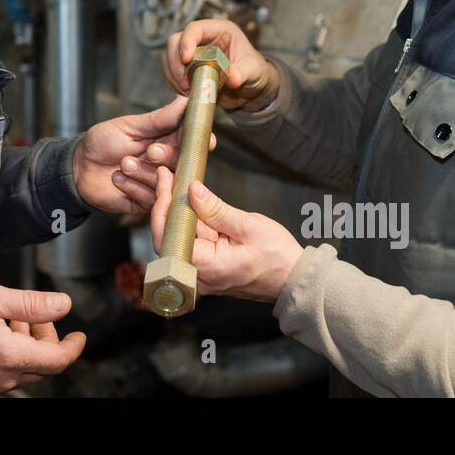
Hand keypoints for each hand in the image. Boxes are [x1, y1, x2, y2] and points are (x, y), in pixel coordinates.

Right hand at [0, 282, 86, 395]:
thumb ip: (32, 304)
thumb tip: (63, 305)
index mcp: (9, 356)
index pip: (57, 360)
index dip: (73, 348)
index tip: (79, 336)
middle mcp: (1, 379)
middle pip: (42, 367)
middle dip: (46, 341)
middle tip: (32, 316)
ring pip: (23, 371)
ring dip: (26, 347)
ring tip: (6, 319)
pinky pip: (4, 377)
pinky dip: (10, 357)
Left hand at [72, 95, 215, 214]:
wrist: (79, 168)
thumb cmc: (103, 142)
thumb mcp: (130, 126)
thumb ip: (159, 119)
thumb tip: (185, 100)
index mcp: (167, 139)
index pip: (192, 141)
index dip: (201, 141)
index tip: (206, 141)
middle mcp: (167, 163)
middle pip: (184, 163)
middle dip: (167, 156)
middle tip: (150, 151)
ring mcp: (158, 184)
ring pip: (167, 182)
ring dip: (144, 172)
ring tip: (123, 163)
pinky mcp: (146, 203)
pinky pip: (150, 199)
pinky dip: (132, 186)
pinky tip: (117, 178)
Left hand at [148, 165, 303, 303]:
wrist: (292, 277)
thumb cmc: (276, 256)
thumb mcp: (248, 226)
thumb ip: (216, 210)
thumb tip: (192, 191)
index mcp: (206, 267)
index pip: (168, 237)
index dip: (162, 208)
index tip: (165, 182)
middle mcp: (197, 276)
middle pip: (167, 238)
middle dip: (165, 205)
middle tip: (167, 177)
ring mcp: (200, 274)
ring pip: (176, 240)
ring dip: (175, 212)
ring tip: (175, 183)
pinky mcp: (205, 268)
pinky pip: (188, 244)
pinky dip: (186, 223)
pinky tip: (188, 202)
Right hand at [161, 19, 280, 111]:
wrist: (250, 90)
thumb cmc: (255, 73)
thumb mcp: (254, 71)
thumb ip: (244, 72)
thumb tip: (233, 78)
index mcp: (219, 31)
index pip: (195, 29)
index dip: (187, 41)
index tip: (186, 59)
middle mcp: (202, 39)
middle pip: (175, 41)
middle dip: (175, 63)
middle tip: (185, 84)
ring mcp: (191, 53)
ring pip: (168, 57)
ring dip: (173, 76)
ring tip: (187, 92)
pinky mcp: (185, 69)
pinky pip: (170, 73)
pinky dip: (173, 84)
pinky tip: (185, 94)